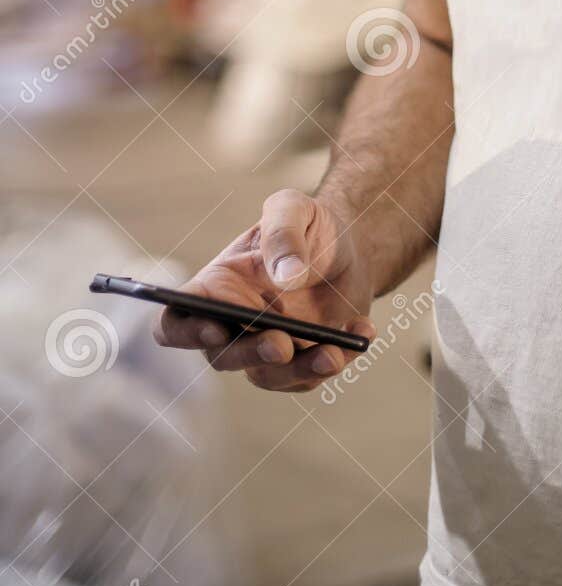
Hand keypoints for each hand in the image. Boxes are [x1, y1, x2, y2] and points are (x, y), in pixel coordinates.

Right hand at [154, 188, 376, 390]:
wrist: (350, 245)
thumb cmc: (307, 224)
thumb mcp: (294, 209)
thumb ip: (283, 233)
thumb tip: (285, 278)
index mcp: (216, 288)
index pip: (175, 322)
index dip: (186, 332)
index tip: (215, 327)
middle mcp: (234, 324)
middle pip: (223, 357)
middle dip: (251, 354)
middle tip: (282, 344)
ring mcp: (266, 346)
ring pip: (269, 376)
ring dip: (299, 370)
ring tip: (334, 354)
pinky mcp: (301, 360)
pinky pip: (311, 374)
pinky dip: (338, 358)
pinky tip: (362, 331)